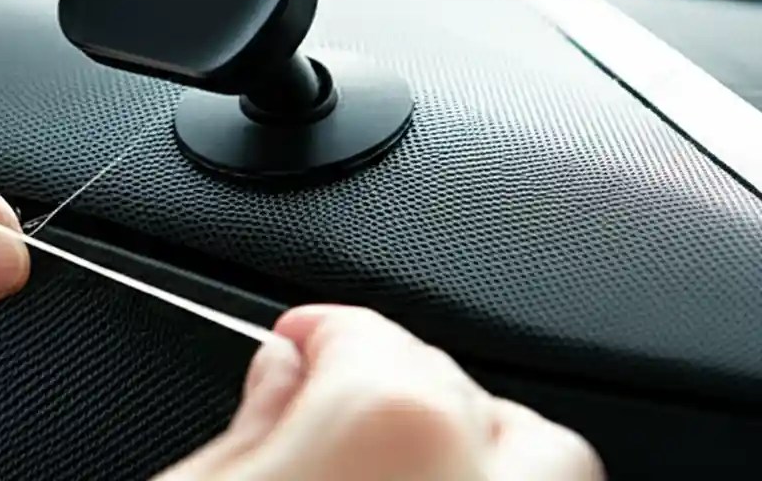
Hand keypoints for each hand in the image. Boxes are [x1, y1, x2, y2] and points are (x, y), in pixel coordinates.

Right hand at [161, 306, 603, 479]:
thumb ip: (251, 418)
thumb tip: (281, 372)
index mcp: (389, 424)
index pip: (356, 332)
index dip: (312, 334)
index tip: (291, 348)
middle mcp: (479, 478)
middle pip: (453, 381)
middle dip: (393, 378)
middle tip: (329, 408)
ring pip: (547, 456)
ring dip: (487, 437)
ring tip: (409, 456)